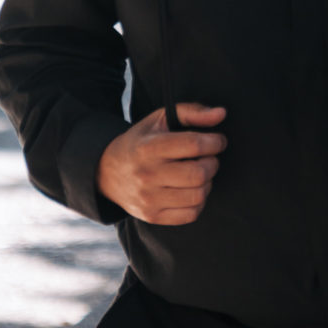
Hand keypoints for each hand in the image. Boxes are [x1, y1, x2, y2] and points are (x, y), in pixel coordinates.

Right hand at [96, 104, 227, 224]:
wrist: (106, 171)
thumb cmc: (143, 141)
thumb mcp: (161, 119)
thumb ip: (192, 112)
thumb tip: (221, 114)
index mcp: (149, 148)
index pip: (194, 145)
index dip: (215, 142)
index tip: (216, 141)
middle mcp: (146, 175)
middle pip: (199, 173)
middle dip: (212, 163)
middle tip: (208, 158)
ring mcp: (148, 198)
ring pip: (198, 195)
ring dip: (207, 183)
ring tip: (198, 174)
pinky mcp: (152, 216)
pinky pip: (191, 214)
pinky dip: (198, 201)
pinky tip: (191, 190)